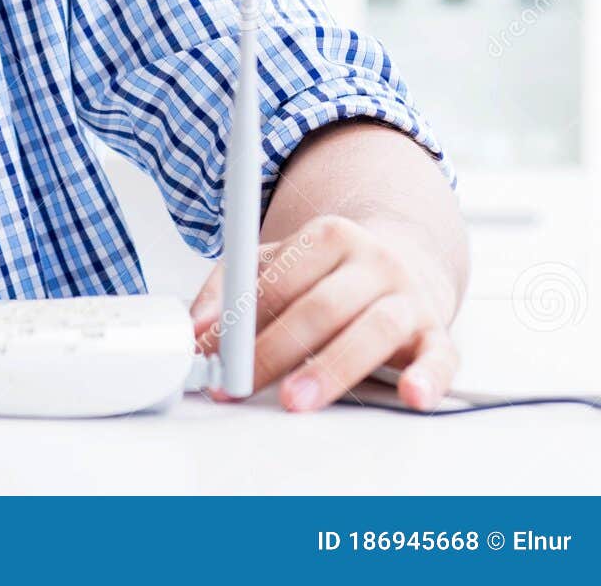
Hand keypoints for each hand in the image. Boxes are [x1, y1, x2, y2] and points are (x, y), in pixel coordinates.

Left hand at [189, 213, 458, 411]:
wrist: (405, 261)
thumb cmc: (329, 273)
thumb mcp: (275, 262)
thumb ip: (229, 290)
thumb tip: (196, 329)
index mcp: (328, 236)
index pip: (278, 281)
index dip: (239, 320)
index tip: (212, 354)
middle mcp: (373, 262)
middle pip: (320, 307)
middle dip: (275, 349)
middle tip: (242, 382)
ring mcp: (408, 297)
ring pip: (372, 330)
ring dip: (330, 369)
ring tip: (296, 399)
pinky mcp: (437, 334)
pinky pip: (439, 357)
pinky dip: (428, 378)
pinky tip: (412, 394)